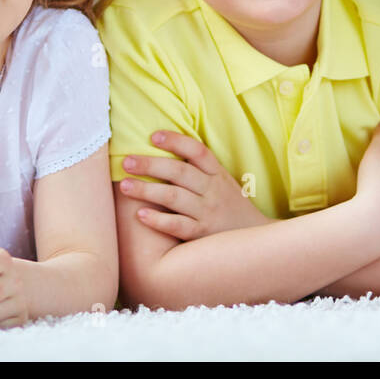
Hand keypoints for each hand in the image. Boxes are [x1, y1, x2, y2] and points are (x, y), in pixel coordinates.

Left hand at [120, 130, 270, 239]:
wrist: (255, 242)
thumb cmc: (230, 208)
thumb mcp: (223, 183)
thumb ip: (201, 169)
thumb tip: (166, 150)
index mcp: (217, 174)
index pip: (197, 151)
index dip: (175, 141)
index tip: (153, 136)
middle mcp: (213, 191)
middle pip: (179, 172)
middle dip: (150, 165)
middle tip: (126, 162)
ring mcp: (208, 213)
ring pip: (174, 198)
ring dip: (146, 190)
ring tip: (124, 186)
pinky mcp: (202, 235)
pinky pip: (178, 226)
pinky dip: (158, 220)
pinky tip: (140, 215)